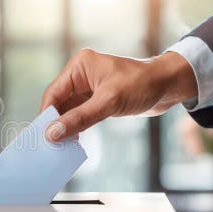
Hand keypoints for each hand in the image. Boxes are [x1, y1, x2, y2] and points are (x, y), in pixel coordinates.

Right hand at [41, 48, 197, 141]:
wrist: (170, 86)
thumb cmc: (142, 85)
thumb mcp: (109, 102)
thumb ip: (80, 118)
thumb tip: (53, 133)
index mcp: (79, 66)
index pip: (54, 92)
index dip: (47, 114)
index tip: (42, 135)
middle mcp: (81, 74)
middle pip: (59, 102)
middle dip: (55, 122)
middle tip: (48, 144)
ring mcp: (89, 87)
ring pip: (69, 110)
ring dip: (65, 126)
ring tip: (59, 145)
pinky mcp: (98, 98)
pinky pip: (80, 114)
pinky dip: (76, 126)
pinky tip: (73, 139)